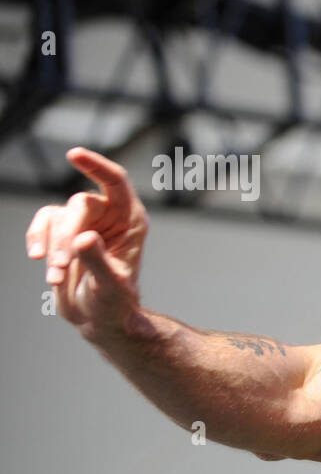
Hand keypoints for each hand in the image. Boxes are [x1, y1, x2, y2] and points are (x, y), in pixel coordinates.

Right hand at [25, 147, 149, 339]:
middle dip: (66, 236)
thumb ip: (98, 262)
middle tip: (61, 267)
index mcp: (131, 221)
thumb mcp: (110, 287)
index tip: (74, 154)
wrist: (99, 318)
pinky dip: (36, 240)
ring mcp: (85, 223)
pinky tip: (36, 258)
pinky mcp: (63, 233)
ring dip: (51, 245)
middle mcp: (109, 216)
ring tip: (56, 277)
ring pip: (57, 216)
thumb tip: (83, 238)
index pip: (116, 182)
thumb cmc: (114, 304)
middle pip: (80, 205)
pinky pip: (43, 224)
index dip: (96, 166)